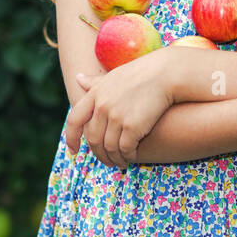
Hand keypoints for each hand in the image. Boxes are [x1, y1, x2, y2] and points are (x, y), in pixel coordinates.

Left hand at [63, 49, 174, 167]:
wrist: (165, 74)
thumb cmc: (141, 74)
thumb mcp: (113, 76)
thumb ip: (94, 82)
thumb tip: (77, 79)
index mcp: (94, 94)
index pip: (74, 120)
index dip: (71, 138)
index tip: (74, 151)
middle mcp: (102, 106)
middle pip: (93, 139)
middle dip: (99, 154)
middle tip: (107, 161)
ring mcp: (116, 117)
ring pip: (109, 148)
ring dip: (114, 159)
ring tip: (121, 163)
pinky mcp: (132, 126)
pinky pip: (125, 149)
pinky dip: (127, 157)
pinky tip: (131, 157)